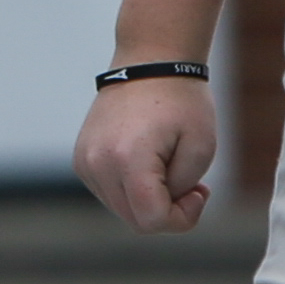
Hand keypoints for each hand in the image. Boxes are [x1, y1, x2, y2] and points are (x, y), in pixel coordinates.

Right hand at [76, 73, 222, 233]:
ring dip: (149, 200)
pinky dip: (132, 189)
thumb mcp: (202, 147)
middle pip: (136, 220)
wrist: (150, 63)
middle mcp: (98, 163)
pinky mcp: (82, 160)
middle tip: (192, 184)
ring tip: (168, 168)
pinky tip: (148, 163)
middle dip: (167, 209)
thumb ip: (183, 190)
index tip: (200, 190)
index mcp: (128, 160)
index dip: (183, 217)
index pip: (151, 221)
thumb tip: (162, 208)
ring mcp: (85, 162)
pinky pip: (110, 194)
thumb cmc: (182, 102)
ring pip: (122, 210)